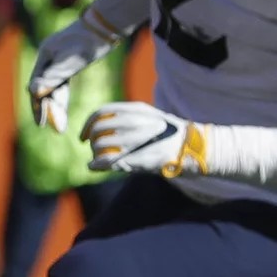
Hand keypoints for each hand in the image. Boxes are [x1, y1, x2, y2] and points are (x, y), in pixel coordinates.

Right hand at [27, 5, 124, 131]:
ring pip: (53, 87)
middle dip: (48, 109)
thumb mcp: (71, 61)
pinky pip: (61, 83)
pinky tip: (63, 108)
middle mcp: (48, 57)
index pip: (35, 86)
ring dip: (56, 105)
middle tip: (56, 129)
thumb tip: (34, 92)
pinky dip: (62, 96)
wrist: (106, 26)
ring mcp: (58, 59)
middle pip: (44, 88)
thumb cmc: (89, 42)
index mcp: (45, 55)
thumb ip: (53, 77)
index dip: (37, 106)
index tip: (41, 124)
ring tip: (60, 125)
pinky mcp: (69, 61)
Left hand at [81, 101, 206, 176]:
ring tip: (99, 160)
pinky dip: (97, 164)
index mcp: (137, 110)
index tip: (83, 136)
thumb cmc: (168, 136)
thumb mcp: (149, 119)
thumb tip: (103, 128)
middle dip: (91, 140)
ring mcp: (138, 140)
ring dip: (95, 154)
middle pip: (99, 128)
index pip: (102, 112)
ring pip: (101, 144)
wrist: (193, 149)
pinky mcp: (139, 158)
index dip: (87, 124)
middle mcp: (136, 122)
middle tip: (93, 150)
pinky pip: (110, 160)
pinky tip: (94, 167)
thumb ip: (127, 120)